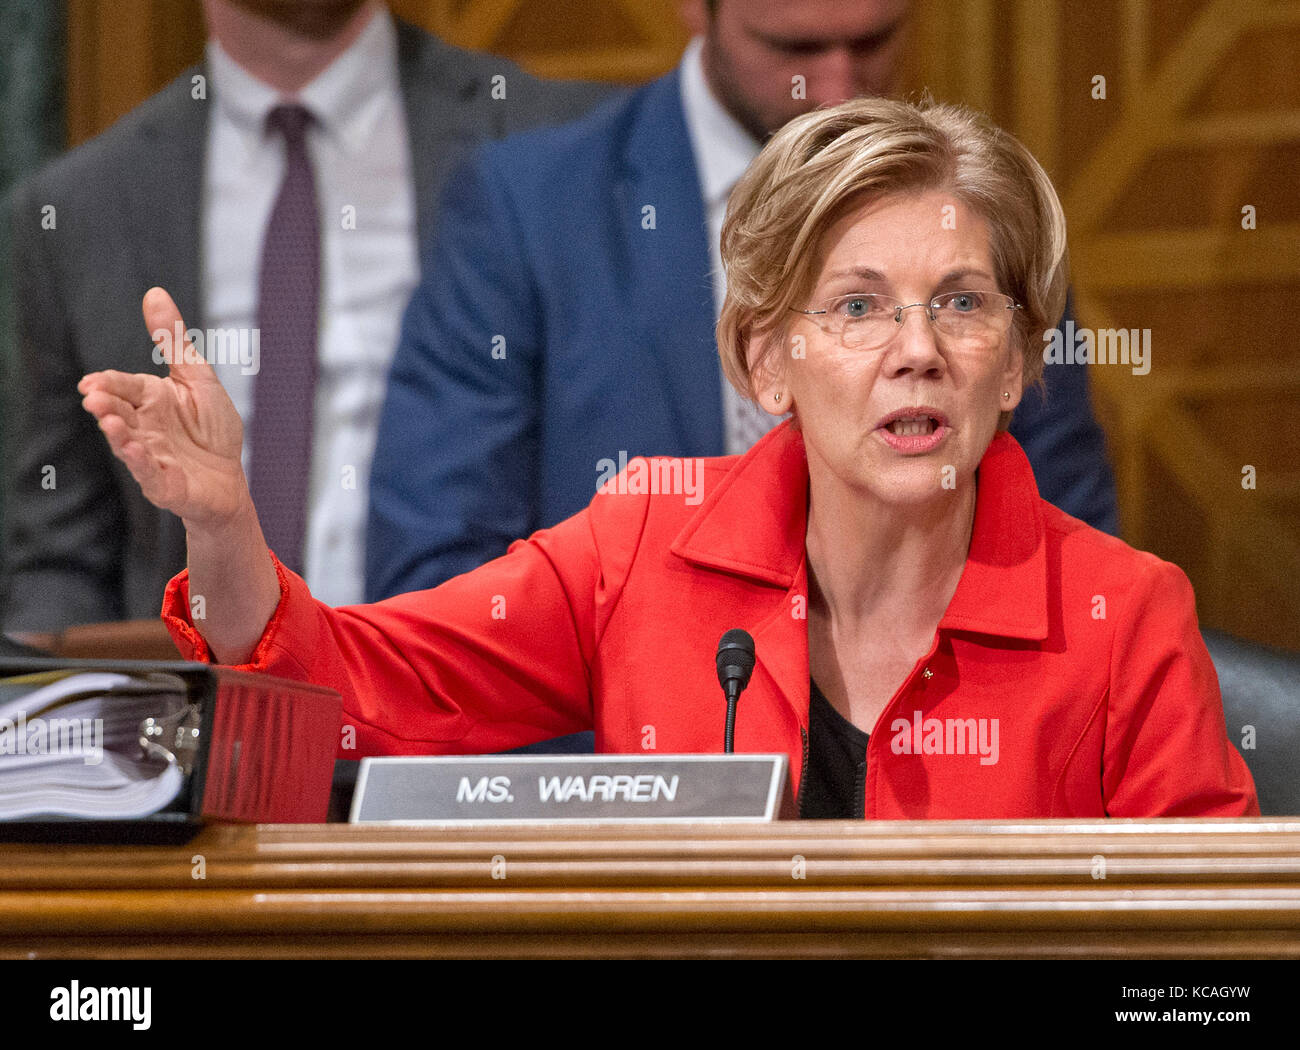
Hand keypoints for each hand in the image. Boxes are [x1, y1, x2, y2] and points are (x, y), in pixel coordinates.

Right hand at [79, 287, 248, 529]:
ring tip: (108, 421)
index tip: (91, 382)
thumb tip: (154, 292)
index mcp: (151, 399)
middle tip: (94, 397)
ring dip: (117, 433)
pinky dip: (142, 462)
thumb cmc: (212, 428)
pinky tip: (137, 449)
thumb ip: (174, 341)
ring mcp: (151, 455)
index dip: (109, 384)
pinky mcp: (163, 483)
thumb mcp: (197, 378)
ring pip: (128, 443)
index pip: (126, 386)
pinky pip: (149, 472)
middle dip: (106, 405)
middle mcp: (144, 426)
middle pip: (120, 413)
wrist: (229, 478)